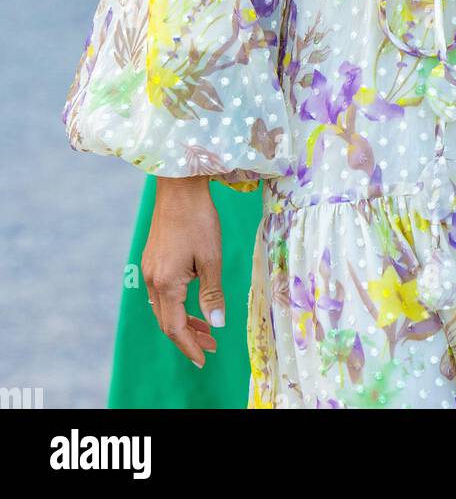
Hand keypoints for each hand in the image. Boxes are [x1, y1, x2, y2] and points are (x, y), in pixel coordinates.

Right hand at [142, 175, 224, 367]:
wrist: (178, 186)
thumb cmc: (198, 218)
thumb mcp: (211, 258)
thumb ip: (212, 293)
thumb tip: (216, 324)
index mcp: (166, 283)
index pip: (175, 328)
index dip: (190, 346)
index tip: (204, 360)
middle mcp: (151, 280)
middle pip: (166, 321)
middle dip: (188, 338)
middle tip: (211, 347)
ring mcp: (148, 268)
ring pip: (162, 308)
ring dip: (182, 321)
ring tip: (206, 329)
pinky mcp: (151, 259)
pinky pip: (160, 293)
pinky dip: (176, 305)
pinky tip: (191, 303)